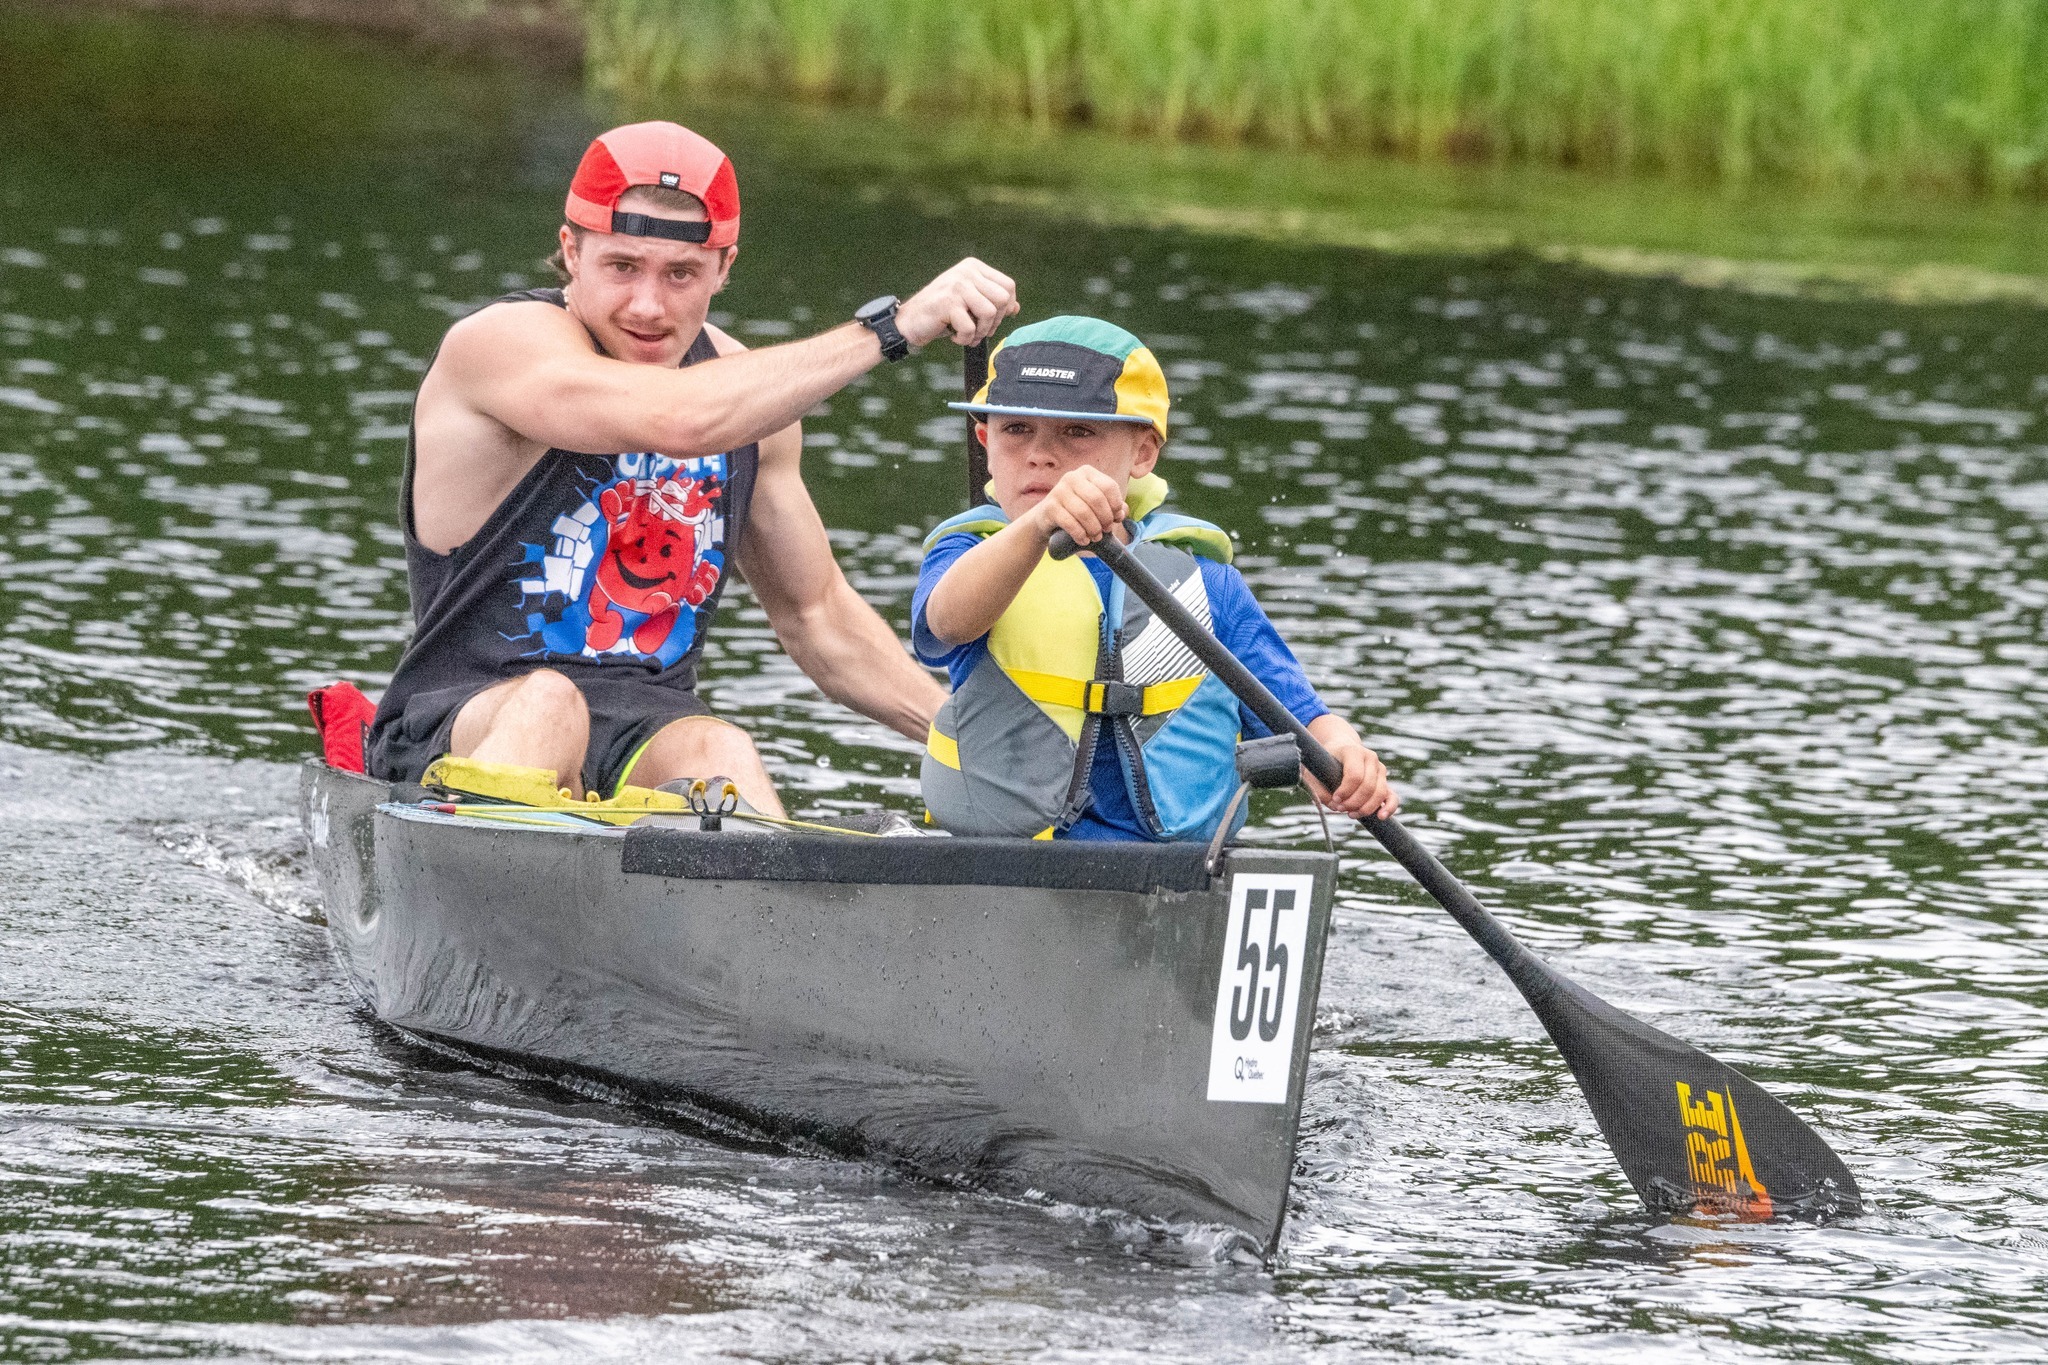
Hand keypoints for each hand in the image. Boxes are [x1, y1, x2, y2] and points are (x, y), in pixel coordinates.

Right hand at [896, 257, 1018, 347]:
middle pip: (1002, 299)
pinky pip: (970, 327)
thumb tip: (1015, 307)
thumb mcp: (969, 304)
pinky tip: (954, 336)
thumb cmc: (940, 315)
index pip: (1008, 286)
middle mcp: (966, 272)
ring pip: (989, 313)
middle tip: (979, 331)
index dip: (1006, 308)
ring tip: (967, 335)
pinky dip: (965, 339)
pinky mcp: (948, 302)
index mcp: (973, 267)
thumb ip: (990, 302)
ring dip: (980, 332)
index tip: (993, 320)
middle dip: (994, 322)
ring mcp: (957, 285)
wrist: (909, 323)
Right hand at [1028, 467, 1126, 548]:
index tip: (1116, 518)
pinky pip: (1070, 523)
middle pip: (1097, 499)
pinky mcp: (1050, 507)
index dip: (1116, 505)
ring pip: (1083, 512)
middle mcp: (1072, 477)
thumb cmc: (1078, 510)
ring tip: (1096, 537)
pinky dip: (1080, 534)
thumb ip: (1114, 506)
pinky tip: (1084, 540)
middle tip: (1106, 530)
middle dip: (1105, 518)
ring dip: (1094, 529)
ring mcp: (1059, 491)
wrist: (1048, 518)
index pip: (1109, 486)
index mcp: (1087, 472)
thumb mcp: (1097, 505)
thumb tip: (1122, 513)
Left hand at [1305, 740, 1398, 819]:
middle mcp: (1370, 758)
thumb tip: (1335, 806)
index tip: (1334, 799)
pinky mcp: (1384, 781)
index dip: (1345, 792)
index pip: (1355, 775)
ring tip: (1351, 814)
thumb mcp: (1314, 773)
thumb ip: (1319, 790)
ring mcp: (1380, 769)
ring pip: (1380, 793)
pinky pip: (1392, 796)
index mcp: (1353, 751)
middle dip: (1354, 802)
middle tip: (1340, 809)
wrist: (1340, 750)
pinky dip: (1389, 807)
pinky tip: (1380, 817)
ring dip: (1365, 808)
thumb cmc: (1325, 763)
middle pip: (1368, 786)